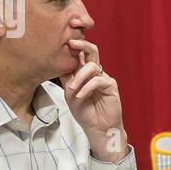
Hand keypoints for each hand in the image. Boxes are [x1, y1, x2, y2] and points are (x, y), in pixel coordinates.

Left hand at [61, 38, 127, 162]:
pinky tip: (81, 96)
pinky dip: (87, 88)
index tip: (63, 41)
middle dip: (82, 44)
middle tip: (71, 42)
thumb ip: (67, 78)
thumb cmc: (85, 113)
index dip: (74, 47)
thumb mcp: (69, 94)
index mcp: (84, 73)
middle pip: (91, 51)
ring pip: (92, 65)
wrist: (97, 128)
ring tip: (72, 89)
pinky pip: (98, 80)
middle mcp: (94, 73)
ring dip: (79, 76)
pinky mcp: (111, 86)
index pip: (80, 55)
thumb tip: (58, 61)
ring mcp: (103, 78)